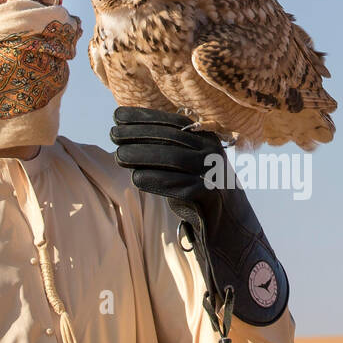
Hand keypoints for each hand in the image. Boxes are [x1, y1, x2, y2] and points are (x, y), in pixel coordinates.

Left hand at [110, 106, 288, 326]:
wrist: (230, 228)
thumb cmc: (198, 193)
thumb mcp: (185, 166)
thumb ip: (165, 149)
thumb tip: (127, 136)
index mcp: (207, 139)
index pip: (173, 121)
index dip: (143, 116)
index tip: (117, 114)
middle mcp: (213, 153)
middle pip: (171, 137)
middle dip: (138, 133)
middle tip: (112, 134)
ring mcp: (214, 173)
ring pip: (174, 158)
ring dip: (143, 155)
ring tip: (119, 156)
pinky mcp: (211, 196)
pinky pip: (179, 185)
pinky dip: (156, 180)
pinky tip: (137, 178)